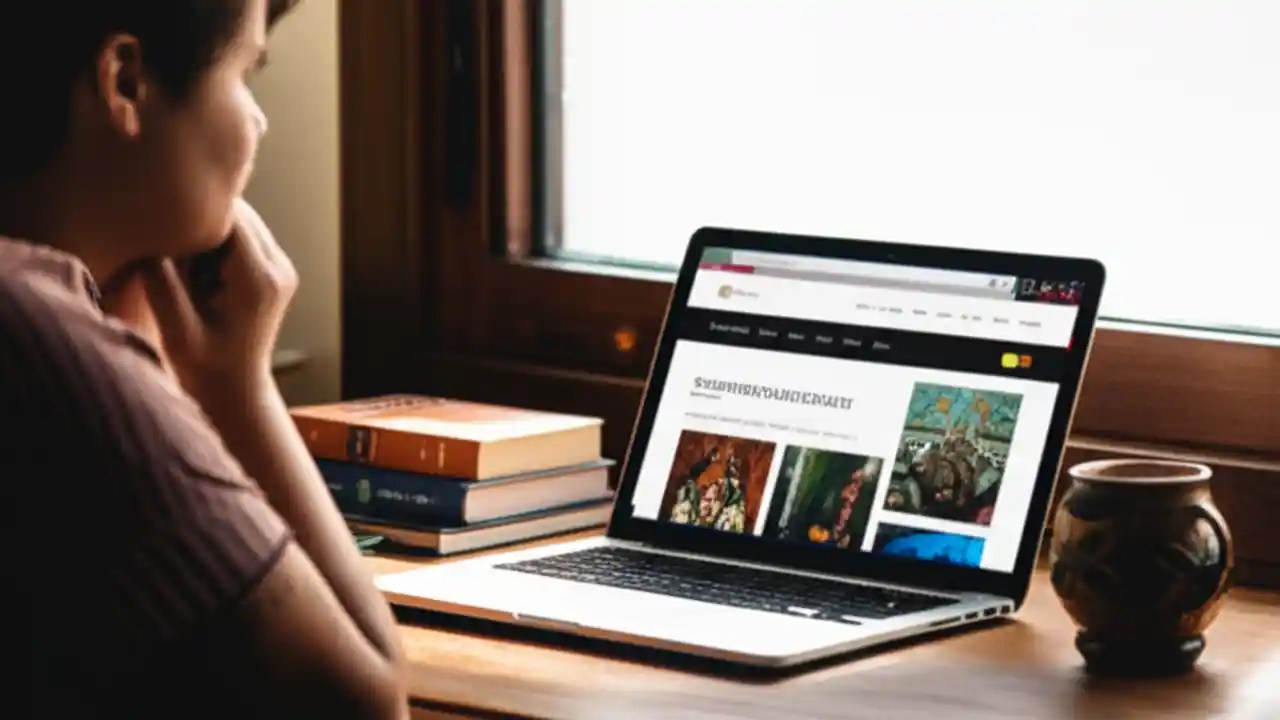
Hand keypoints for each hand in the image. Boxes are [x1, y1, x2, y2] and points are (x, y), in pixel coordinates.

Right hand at [142, 198, 297, 401]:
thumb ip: (161, 279)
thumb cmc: (203, 366)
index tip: (163, 232)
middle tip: (173, 253)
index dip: (192, 216)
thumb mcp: (175, 326)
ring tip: (187, 269)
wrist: (235, 389)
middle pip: (239, 213)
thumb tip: (148, 232)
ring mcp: (281, 267)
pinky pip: (243, 236)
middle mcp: (280, 267)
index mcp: (259, 280)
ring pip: (241, 221)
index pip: (228, 217)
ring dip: (209, 233)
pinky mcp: (273, 269)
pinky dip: (217, 244)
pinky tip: (198, 272)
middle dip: (202, 222)